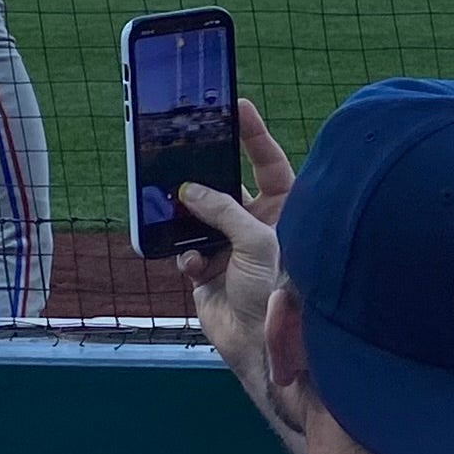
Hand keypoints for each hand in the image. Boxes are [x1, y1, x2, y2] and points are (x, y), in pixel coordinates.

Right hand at [173, 99, 296, 423]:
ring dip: (185, 213)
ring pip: (198, 217)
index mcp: (284, 211)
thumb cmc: (278, 289)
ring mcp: (229, 248)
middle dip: (205, 172)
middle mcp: (256, 225)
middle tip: (183, 145)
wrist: (264, 348)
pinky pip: (185, 251)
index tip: (235, 105)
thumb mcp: (258, 240)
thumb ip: (224, 210)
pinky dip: (184, 254)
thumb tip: (189, 190)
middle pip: (226, 187)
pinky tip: (192, 265)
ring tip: (169, 198)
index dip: (252, 134)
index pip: (268, 162)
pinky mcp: (205, 272)